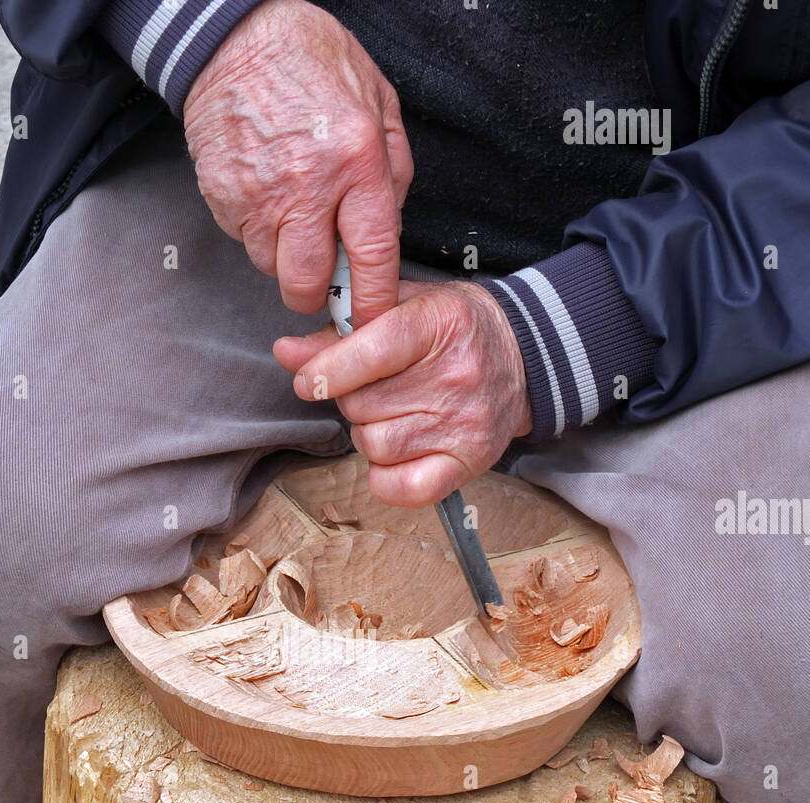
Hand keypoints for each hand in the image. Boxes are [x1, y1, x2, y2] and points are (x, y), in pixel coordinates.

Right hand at [182, 0, 412, 325]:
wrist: (236, 37)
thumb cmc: (310, 63)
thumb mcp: (378, 101)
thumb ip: (392, 170)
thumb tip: (388, 231)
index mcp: (357, 161)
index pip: (372, 256)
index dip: (372, 301)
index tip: (371, 320)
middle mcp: (308, 185)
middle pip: (308, 284)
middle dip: (316, 293)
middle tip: (322, 274)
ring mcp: (259, 195)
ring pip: (272, 268)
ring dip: (285, 256)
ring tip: (292, 212)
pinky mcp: (223, 197)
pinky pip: (243, 240)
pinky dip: (256, 230)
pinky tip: (265, 191)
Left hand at [273, 281, 532, 506]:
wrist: (523, 354)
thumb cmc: (452, 329)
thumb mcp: (401, 307)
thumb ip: (342, 329)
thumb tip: (287, 353)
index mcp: (437, 324)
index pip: (371, 353)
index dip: (328, 371)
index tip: (308, 381)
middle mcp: (455, 375)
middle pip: (363, 404)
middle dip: (352, 398)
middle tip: (375, 389)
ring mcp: (464, 423)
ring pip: (375, 444)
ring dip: (369, 434)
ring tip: (392, 414)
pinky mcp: (469, 462)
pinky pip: (402, 487)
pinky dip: (385, 477)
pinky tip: (395, 454)